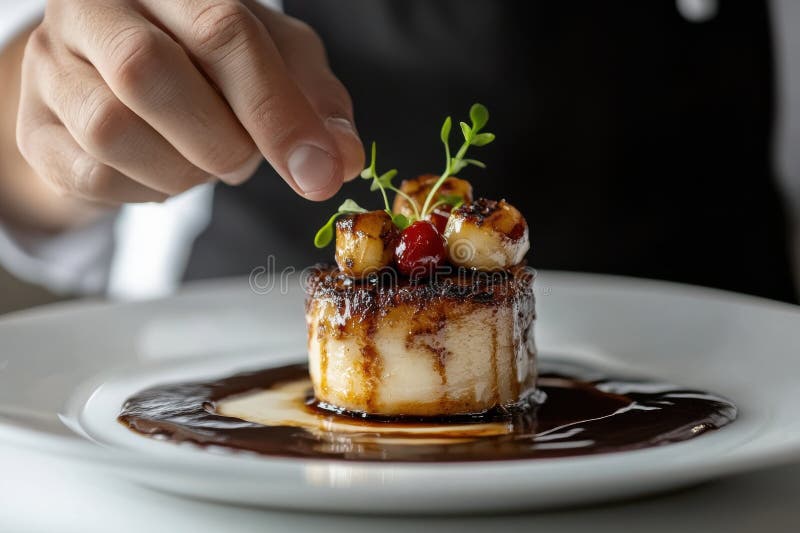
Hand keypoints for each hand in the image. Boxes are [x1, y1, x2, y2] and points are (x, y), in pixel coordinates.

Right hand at [15, 0, 363, 204]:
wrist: (125, 69)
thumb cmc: (212, 59)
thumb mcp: (276, 61)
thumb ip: (314, 102)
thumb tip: (341, 162)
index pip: (223, 32)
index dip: (277, 112)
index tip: (319, 173)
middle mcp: (95, 7)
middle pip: (149, 71)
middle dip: (222, 141)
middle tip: (245, 158)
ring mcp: (51, 64)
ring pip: (112, 129)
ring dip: (184, 170)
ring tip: (204, 158)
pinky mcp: (35, 127)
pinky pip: (90, 174)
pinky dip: (146, 190)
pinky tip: (165, 170)